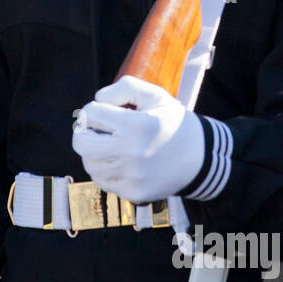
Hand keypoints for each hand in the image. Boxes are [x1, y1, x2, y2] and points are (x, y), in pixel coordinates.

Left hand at [72, 75, 204, 202]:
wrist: (201, 159)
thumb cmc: (173, 123)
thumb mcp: (156, 95)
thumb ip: (124, 87)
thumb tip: (97, 99)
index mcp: (137, 126)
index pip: (91, 114)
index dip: (95, 108)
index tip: (106, 110)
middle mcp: (132, 154)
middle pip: (81, 142)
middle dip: (85, 131)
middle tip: (97, 128)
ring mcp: (132, 178)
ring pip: (90, 164)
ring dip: (94, 151)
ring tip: (112, 144)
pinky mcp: (133, 194)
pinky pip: (103, 181)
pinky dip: (106, 169)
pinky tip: (121, 161)